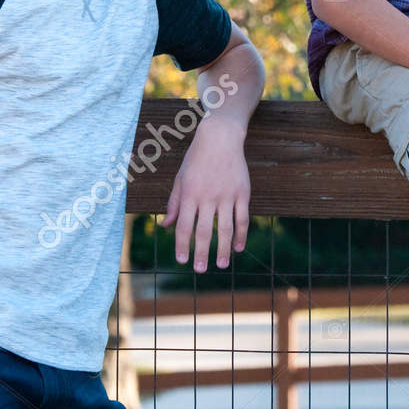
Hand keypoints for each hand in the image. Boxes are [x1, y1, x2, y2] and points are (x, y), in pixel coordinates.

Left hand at [159, 114, 250, 271]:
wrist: (220, 138)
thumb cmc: (196, 160)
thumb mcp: (180, 179)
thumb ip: (174, 204)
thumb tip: (166, 226)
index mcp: (190, 194)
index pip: (184, 226)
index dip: (182, 245)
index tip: (181, 261)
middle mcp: (208, 197)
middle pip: (204, 231)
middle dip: (201, 253)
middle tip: (200, 270)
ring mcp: (226, 195)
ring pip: (225, 228)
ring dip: (223, 249)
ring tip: (221, 264)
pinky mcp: (242, 192)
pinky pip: (242, 218)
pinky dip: (241, 235)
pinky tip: (237, 247)